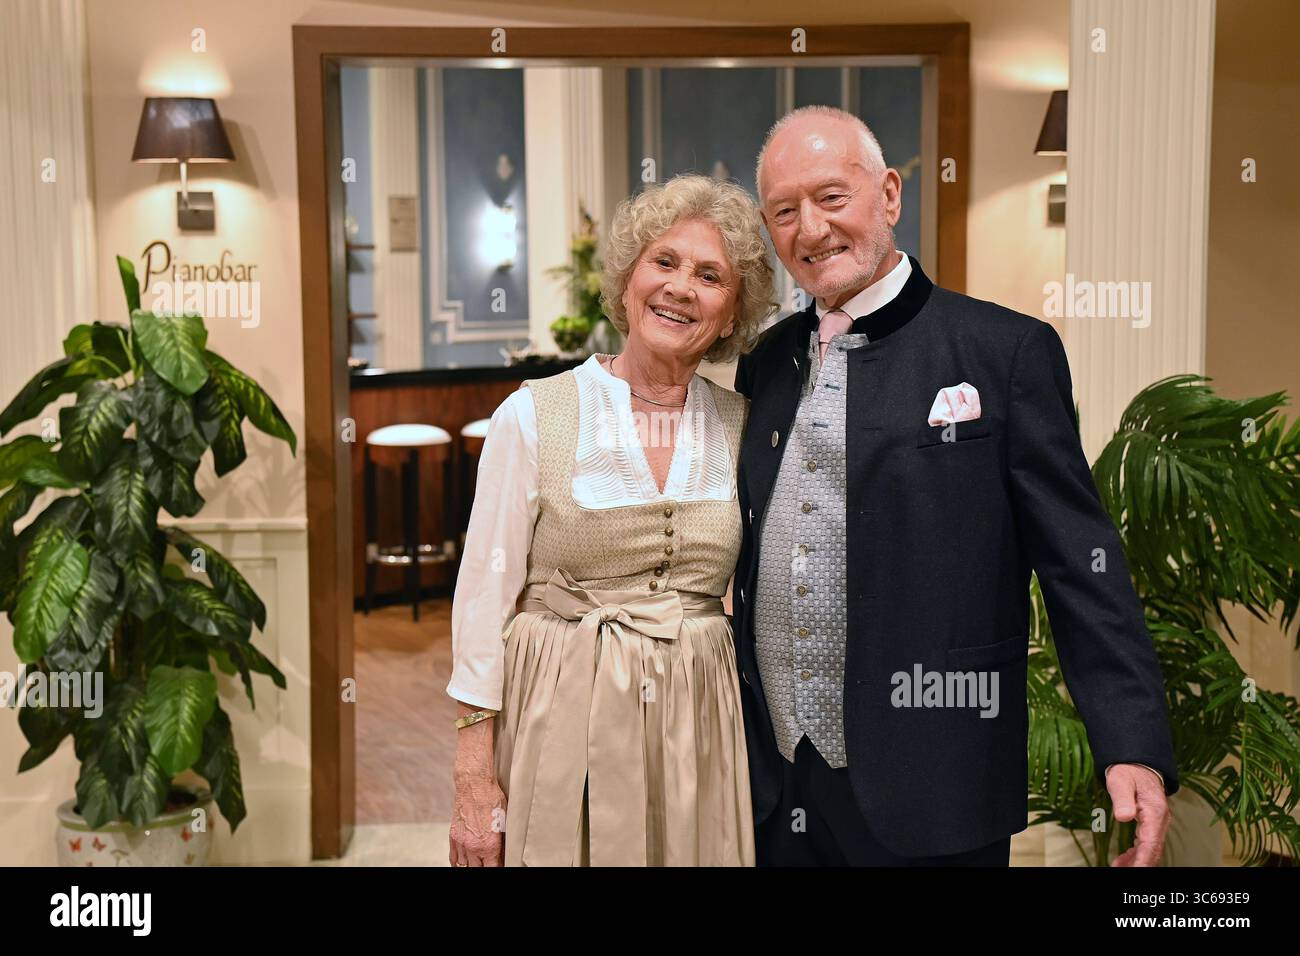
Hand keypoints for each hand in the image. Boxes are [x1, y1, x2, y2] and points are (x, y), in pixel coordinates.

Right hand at [449, 713, 505, 866]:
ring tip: (479, 863)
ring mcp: (461, 842)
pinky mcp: (453, 836)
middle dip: (485, 867)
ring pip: (465, 866)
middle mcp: (473, 847)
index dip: (498, 867)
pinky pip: (454, 858)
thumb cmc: (492, 798)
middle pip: (478, 870)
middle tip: (491, 862)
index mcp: (489, 845)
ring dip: (472, 866)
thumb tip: (506, 853)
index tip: (501, 864)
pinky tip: (465, 863)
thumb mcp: (505, 821)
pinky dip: (459, 863)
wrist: (474, 783)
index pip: (493, 869)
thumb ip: (503, 841)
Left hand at [1106, 763, 1170, 865]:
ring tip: (1117, 868)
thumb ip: (1122, 798)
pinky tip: (1122, 861)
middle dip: (1141, 865)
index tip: (1136, 870)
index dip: (1143, 859)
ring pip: (1150, 849)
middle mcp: (1159, 820)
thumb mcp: (1120, 781)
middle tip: (1124, 874)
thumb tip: (1124, 817)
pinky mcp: (1150, 824)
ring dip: (1136, 862)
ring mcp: (1157, 823)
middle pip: (1153, 849)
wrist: (1137, 764)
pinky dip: (1135, 854)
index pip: (1150, 841)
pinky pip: (1145, 843)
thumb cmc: (1128, 772)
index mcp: (1154, 811)